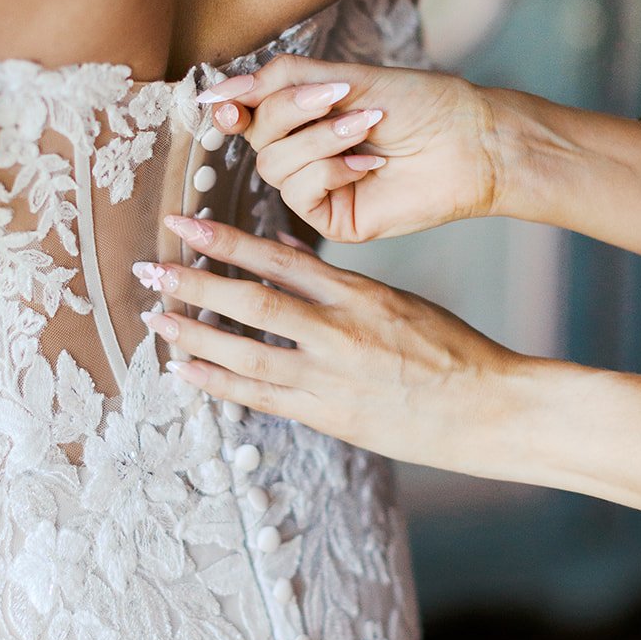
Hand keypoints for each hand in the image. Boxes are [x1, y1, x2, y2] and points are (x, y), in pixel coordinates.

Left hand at [134, 215, 522, 477]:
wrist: (491, 409)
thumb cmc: (450, 350)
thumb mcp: (398, 299)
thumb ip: (335, 280)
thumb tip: (280, 247)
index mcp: (360, 294)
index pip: (279, 258)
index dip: (226, 239)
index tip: (185, 223)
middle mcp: (340, 332)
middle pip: (252, 302)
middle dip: (195, 284)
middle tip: (150, 270)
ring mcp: (332, 378)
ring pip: (247, 353)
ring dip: (195, 334)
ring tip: (157, 319)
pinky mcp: (329, 417)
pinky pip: (262, 398)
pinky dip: (220, 383)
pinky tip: (185, 370)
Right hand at [199, 56, 505, 242]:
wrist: (469, 140)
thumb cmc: (419, 103)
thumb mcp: (344, 78)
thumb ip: (280, 81)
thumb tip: (216, 92)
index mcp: (305, 117)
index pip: (248, 112)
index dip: (233, 105)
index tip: (229, 102)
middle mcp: (304, 154)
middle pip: (258, 135)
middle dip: (293, 111)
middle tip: (337, 95)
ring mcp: (317, 189)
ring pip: (274, 165)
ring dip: (320, 139)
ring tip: (366, 126)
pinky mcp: (333, 219)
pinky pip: (301, 193)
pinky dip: (332, 170)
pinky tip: (370, 163)